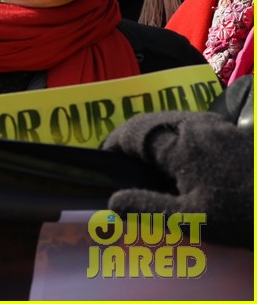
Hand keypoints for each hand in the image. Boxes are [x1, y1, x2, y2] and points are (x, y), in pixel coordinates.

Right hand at [102, 110, 253, 246]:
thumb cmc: (243, 214)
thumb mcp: (193, 220)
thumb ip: (148, 208)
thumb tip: (111, 203)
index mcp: (179, 143)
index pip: (130, 133)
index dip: (112, 145)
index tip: (101, 162)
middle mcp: (196, 126)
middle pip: (151, 123)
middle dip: (132, 141)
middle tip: (123, 166)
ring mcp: (219, 128)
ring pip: (174, 124)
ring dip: (156, 140)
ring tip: (152, 167)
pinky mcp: (236, 135)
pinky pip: (196, 130)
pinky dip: (179, 142)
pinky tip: (189, 167)